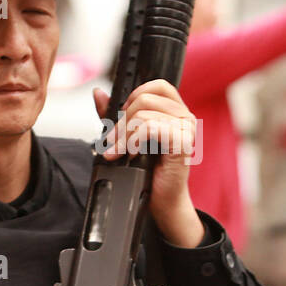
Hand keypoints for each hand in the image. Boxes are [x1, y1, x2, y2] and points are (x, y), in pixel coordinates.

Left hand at [93, 80, 203, 245]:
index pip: (157, 85)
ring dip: (123, 135)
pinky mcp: (183, 143)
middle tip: (113, 143)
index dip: (134, 96)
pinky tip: (130, 155)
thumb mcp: (126, 137)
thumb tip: (99, 92)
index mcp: (175, 111)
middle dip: (121, 122)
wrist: (160, 200)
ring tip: (118, 152)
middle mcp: (184, 116)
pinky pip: (151, 128)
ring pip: (143, 114)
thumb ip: (113, 115)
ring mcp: (186, 129)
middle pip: (145, 98)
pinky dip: (132, 141)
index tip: (120, 118)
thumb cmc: (147, 171)